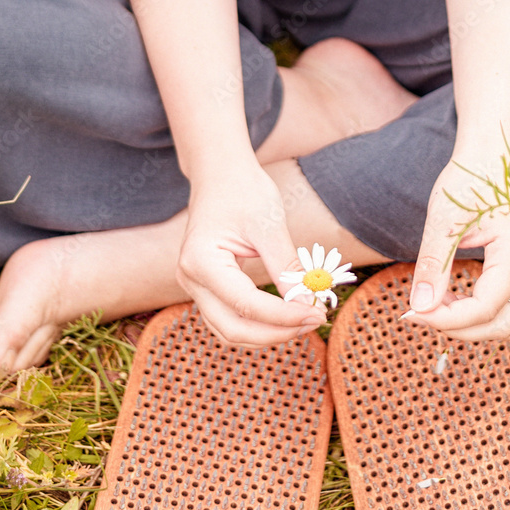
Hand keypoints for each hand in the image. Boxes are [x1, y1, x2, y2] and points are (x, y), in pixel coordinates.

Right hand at [177, 160, 326, 345]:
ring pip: (230, 330)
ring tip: (305, 319)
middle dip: (278, 332)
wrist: (220, 175)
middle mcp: (190, 279)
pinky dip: (258, 324)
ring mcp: (194, 286)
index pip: (247, 305)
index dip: (286, 316)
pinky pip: (230, 318)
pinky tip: (288, 315)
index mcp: (201, 261)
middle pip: (234, 329)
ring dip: (269, 333)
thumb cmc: (244, 192)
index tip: (319, 313)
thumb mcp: (270, 227)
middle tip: (316, 321)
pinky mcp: (206, 288)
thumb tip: (310, 305)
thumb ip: (287, 269)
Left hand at [405, 157, 509, 340]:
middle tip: (418, 315)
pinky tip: (445, 299)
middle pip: (502, 325)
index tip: (412, 313)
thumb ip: (434, 265)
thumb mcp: (443, 220)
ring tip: (432, 307)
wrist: (491, 159)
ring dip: (468, 325)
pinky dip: (475, 313)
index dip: (447, 319)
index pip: (485, 307)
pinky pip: (502, 307)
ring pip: (506, 322)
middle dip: (458, 329)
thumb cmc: (468, 181)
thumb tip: (419, 307)